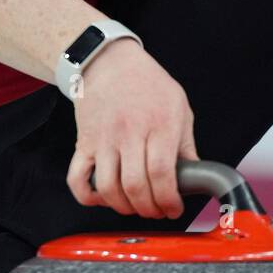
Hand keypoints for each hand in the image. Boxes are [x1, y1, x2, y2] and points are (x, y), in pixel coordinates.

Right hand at [65, 38, 198, 218]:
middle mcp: (130, 133)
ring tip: (135, 205)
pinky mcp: (85, 143)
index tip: (173, 208)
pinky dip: (88, 197)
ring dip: (123, 207)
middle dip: (149, 209)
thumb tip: (194, 177)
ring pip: (108, 188)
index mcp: (159, 125)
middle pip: (135, 186)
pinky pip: (77, 179)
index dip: (169, 200)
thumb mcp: (179, 106)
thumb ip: (187, 143)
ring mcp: (104, 139)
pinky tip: (103, 197)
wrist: (110, 62)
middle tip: (157, 209)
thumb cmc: (147, 83)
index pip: (162, 174)